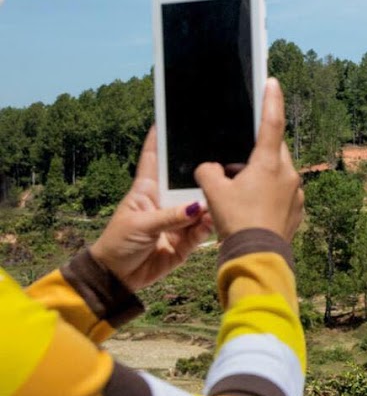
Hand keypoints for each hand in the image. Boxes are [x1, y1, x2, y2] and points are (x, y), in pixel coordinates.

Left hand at [89, 128, 214, 291]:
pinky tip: (210, 222)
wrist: (118, 277)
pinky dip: (207, 226)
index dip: (159, 140)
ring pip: (199, 205)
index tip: (167, 118)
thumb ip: (171, 216)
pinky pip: (202, 229)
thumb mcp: (140, 225)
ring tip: (218, 198)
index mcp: (147, 191)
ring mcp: (177, 220)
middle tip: (218, 160)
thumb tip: (199, 207)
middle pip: (186, 181)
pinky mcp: (185, 240)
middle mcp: (165, 201)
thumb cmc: (118, 243)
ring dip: (208, 203)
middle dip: (201, 172)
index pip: (154, 160)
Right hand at [194, 78, 303, 240]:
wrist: (258, 257)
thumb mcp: (213, 193)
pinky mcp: (297, 210)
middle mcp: (289, 175)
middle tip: (235, 160)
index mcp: (270, 164)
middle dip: (255, 151)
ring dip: (259, 174)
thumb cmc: (237, 222)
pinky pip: (281, 193)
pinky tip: (250, 206)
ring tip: (238, 189)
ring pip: (277, 173)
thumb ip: (208, 172)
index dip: (271, 100)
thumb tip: (210, 169)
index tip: (273, 82)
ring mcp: (296, 193)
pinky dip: (266, 193)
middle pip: (273, 151)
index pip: (272, 123)